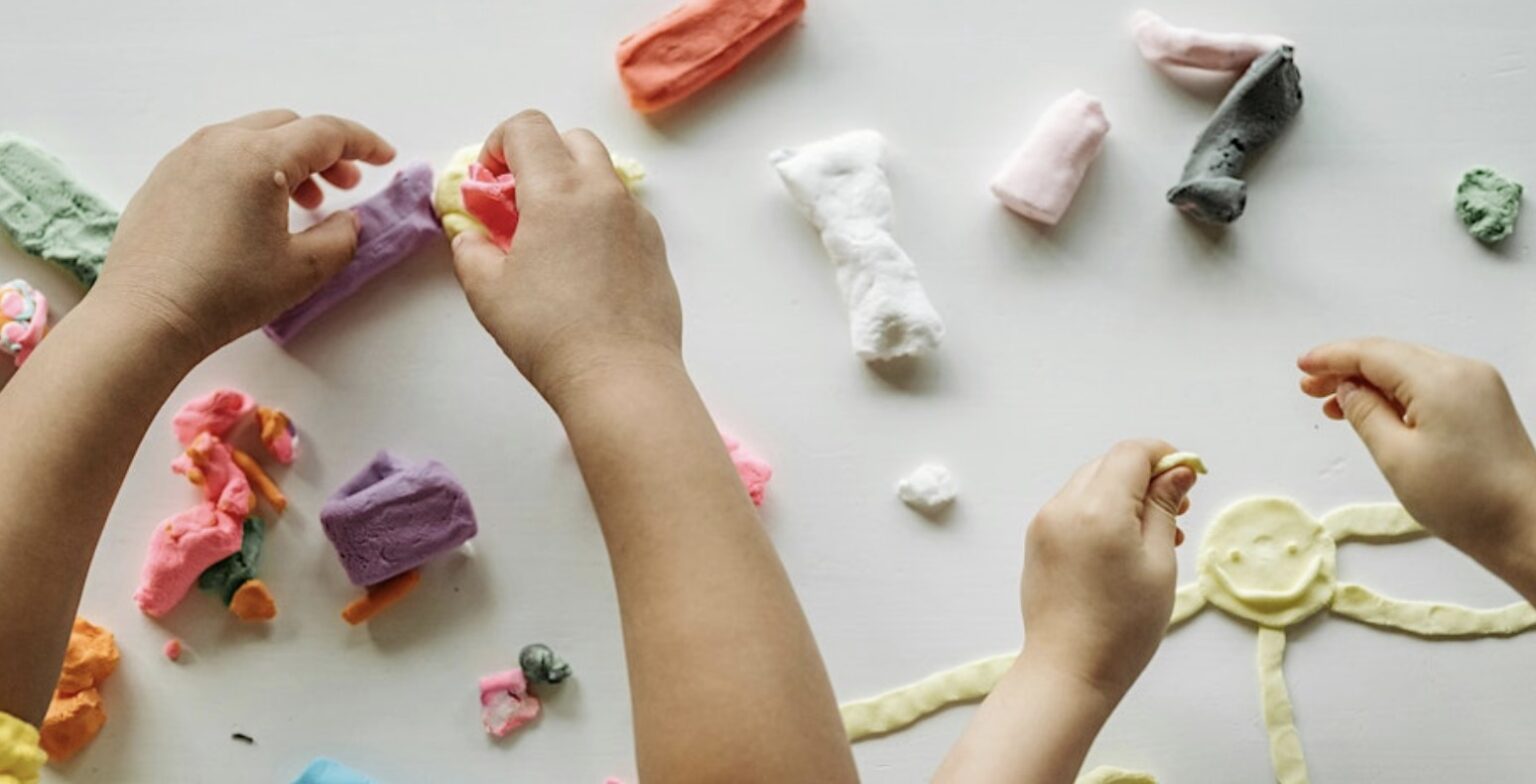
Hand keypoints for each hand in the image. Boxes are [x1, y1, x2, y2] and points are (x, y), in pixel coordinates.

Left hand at [98, 110, 395, 356]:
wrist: (146, 316)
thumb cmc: (227, 293)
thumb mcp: (303, 270)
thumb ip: (341, 236)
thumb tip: (348, 219)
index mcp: (260, 157)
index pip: (326, 133)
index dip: (363, 143)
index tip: (385, 158)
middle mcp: (221, 142)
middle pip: (289, 126)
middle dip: (325, 151)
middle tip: (347, 184)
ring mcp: (186, 156)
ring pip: (253, 137)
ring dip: (288, 159)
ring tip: (305, 201)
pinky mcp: (164, 177)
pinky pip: (221, 155)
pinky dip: (252, 168)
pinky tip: (258, 209)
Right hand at [450, 110, 681, 407]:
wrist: (621, 375)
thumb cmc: (549, 333)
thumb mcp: (487, 291)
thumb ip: (471, 249)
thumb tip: (471, 236)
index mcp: (559, 190)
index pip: (527, 128)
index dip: (498, 144)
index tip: (488, 182)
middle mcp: (604, 192)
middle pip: (571, 140)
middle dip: (539, 157)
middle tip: (517, 204)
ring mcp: (636, 218)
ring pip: (602, 174)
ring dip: (571, 185)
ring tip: (550, 236)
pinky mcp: (655, 246)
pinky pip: (623, 210)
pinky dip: (598, 216)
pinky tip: (583, 264)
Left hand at [1020, 440, 1196, 697]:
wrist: (1069, 669)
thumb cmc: (1123, 625)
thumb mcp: (1158, 561)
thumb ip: (1164, 507)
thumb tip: (1178, 469)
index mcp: (1096, 508)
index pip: (1131, 453)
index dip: (1164, 456)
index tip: (1189, 477)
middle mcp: (1062, 507)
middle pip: (1108, 466)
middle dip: (1145, 477)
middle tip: (1177, 511)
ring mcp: (1044, 524)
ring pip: (1090, 485)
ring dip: (1124, 496)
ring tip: (1157, 535)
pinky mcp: (1037, 542)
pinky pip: (1073, 509)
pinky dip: (1101, 514)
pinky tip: (1124, 546)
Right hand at [1299, 338, 1535, 570]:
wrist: (1528, 527)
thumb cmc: (1466, 500)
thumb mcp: (1396, 457)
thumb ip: (1365, 414)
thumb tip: (1348, 389)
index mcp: (1440, 379)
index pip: (1373, 353)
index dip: (1332, 357)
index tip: (1302, 366)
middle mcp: (1462, 372)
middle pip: (1392, 355)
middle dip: (1347, 368)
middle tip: (1309, 388)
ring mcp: (1478, 386)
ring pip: (1410, 369)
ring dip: (1370, 381)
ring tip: (1335, 404)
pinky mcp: (1484, 404)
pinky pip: (1430, 384)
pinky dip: (1397, 392)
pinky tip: (1375, 410)